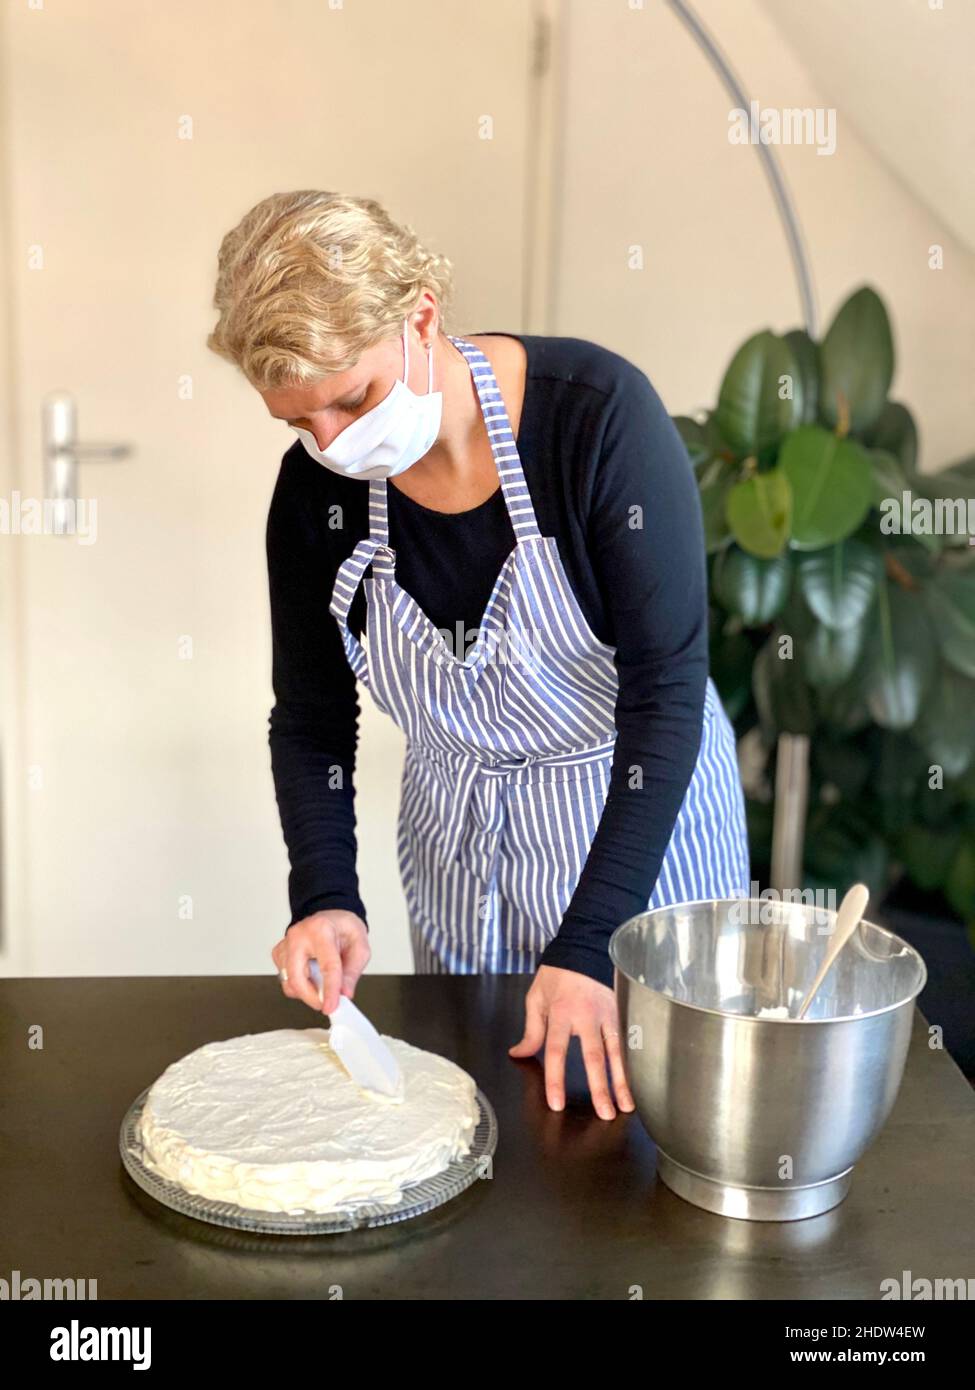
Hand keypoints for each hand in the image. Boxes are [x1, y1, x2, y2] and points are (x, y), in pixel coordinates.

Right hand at [271, 910, 369, 1015]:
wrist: (330, 917)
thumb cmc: (344, 928)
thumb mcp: (360, 946)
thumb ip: (352, 971)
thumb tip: (344, 993)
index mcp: (321, 929)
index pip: (326, 966)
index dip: (330, 990)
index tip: (332, 1006)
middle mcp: (299, 935)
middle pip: (297, 977)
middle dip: (312, 998)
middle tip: (326, 1004)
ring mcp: (286, 944)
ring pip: (289, 982)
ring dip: (307, 991)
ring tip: (322, 983)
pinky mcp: (279, 953)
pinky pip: (285, 980)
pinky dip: (299, 985)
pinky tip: (311, 976)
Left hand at [509, 964, 634, 1120]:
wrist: (584, 946)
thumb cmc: (557, 974)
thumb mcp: (536, 997)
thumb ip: (531, 1030)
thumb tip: (519, 1054)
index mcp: (561, 1013)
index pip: (557, 1051)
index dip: (556, 1079)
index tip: (557, 1104)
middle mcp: (587, 1016)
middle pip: (594, 1057)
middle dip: (600, 1088)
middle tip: (605, 1114)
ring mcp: (608, 1013)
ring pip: (618, 1051)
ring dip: (624, 1080)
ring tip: (628, 1105)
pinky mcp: (622, 1010)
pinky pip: (628, 1039)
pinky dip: (634, 1061)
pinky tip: (641, 1080)